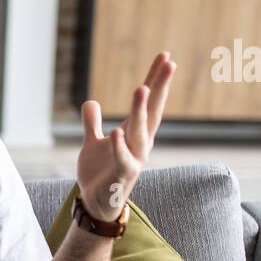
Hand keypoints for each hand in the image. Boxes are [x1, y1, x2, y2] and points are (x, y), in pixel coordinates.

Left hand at [76, 52, 174, 221]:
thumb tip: (91, 102)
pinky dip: (120, 146)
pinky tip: (116, 131)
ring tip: (142, 88)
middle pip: (152, 110)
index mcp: (134, 133)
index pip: (148, 102)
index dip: (156, 80)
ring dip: (141, 110)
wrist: (96, 204)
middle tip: (169, 63)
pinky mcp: (123, 175)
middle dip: (160, 87)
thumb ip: (91, 123)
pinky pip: (123, 158)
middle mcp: (139, 143)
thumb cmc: (99, 174)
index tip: (165, 57)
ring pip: (140, 131)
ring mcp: (134, 159)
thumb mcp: (92, 144)